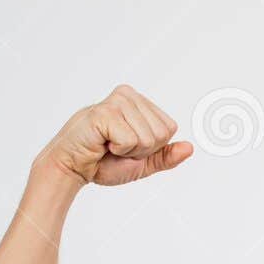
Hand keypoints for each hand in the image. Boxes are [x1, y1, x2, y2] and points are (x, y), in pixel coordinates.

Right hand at [39, 84, 192, 186]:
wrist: (74, 168)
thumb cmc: (103, 162)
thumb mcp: (142, 162)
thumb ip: (165, 156)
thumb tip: (189, 148)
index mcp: (139, 102)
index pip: (169, 129)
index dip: (151, 148)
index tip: (128, 146)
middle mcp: (129, 95)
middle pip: (161, 133)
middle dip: (141, 150)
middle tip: (117, 148)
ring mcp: (117, 101)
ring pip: (148, 138)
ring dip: (128, 151)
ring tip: (109, 145)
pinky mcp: (105, 112)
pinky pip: (131, 141)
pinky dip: (118, 150)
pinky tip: (102, 143)